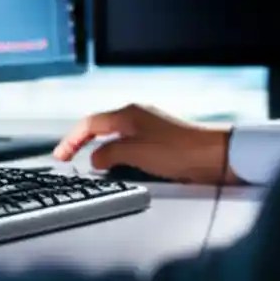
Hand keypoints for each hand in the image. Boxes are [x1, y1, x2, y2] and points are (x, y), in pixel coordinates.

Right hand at [53, 104, 240, 184]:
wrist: (218, 156)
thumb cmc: (180, 151)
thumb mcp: (136, 153)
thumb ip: (109, 154)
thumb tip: (95, 158)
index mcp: (128, 114)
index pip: (89, 124)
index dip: (71, 140)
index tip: (61, 155)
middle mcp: (137, 117)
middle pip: (100, 128)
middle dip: (83, 143)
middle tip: (70, 158)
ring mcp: (150, 128)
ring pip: (115, 137)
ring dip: (101, 150)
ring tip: (93, 166)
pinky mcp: (161, 142)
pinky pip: (130, 145)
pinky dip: (118, 154)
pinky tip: (121, 166)